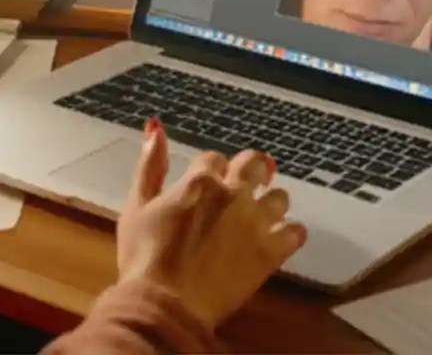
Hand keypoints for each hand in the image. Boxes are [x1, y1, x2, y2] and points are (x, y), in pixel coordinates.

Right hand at [116, 118, 307, 329]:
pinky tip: (279, 240)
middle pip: (255, 164)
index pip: (214, 158)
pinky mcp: (270, 252)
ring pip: (280, 196)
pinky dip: (289, 233)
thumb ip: (149, 166)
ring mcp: (256, 222)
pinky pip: (295, 232)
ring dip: (270, 202)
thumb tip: (155, 127)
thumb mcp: (136, 206)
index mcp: (200, 180)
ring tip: (259, 217)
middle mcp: (233, 193)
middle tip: (244, 185)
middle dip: (251, 170)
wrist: (166, 304)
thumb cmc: (144, 256)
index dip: (209, 169)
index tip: (204, 184)